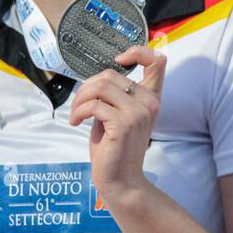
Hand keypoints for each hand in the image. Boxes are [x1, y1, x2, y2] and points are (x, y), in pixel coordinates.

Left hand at [68, 45, 165, 199]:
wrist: (121, 180)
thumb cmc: (115, 149)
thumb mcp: (117, 116)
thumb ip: (114, 96)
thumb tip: (96, 79)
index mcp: (150, 99)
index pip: (157, 61)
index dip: (138, 51)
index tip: (119, 59)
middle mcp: (149, 103)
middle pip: (111, 74)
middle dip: (86, 87)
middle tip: (78, 106)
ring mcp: (138, 112)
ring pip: (100, 87)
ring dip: (80, 99)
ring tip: (75, 115)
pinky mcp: (124, 123)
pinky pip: (93, 105)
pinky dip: (78, 112)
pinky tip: (76, 122)